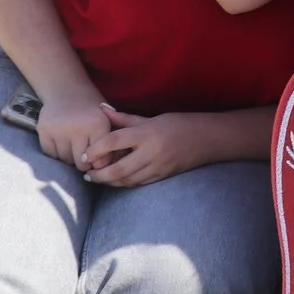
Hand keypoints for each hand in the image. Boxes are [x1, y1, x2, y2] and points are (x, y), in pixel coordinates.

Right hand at [37, 89, 113, 168]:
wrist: (66, 88)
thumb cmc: (91, 108)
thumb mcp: (106, 120)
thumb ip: (107, 143)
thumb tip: (103, 168)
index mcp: (98, 124)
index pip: (100, 159)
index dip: (99, 162)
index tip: (98, 160)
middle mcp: (78, 128)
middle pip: (80, 163)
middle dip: (84, 163)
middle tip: (85, 156)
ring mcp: (59, 129)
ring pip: (64, 159)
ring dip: (69, 157)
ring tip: (74, 146)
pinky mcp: (43, 130)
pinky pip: (50, 153)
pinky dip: (56, 152)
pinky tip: (62, 143)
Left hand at [83, 106, 204, 186]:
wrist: (209, 139)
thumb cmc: (180, 124)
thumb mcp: (153, 118)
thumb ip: (125, 118)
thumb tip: (102, 109)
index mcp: (147, 133)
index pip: (113, 142)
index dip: (95, 150)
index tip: (84, 155)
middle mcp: (152, 151)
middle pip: (116, 169)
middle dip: (98, 174)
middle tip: (86, 173)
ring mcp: (158, 166)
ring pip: (125, 180)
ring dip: (108, 182)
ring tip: (98, 178)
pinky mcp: (163, 176)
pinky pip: (137, 184)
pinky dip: (123, 183)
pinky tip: (116, 180)